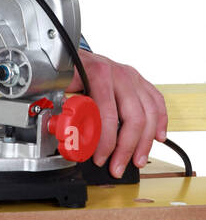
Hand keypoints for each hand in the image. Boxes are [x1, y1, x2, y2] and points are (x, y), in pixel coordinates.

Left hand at [67, 50, 167, 176]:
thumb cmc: (67, 70)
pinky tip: (158, 137)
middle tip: (118, 167)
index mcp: (98, 73)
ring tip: (137, 160)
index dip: (105, 142)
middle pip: (134, 117)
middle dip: (126, 148)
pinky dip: (160, 122)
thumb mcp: (60, 87)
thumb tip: (67, 136)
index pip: (108, 114)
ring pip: (150, 113)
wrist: (74, 53)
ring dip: (145, 142)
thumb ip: (65, 109)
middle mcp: (118, 74)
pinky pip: (157, 102)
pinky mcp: (140, 81)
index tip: (99, 158)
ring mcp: (132, 77)